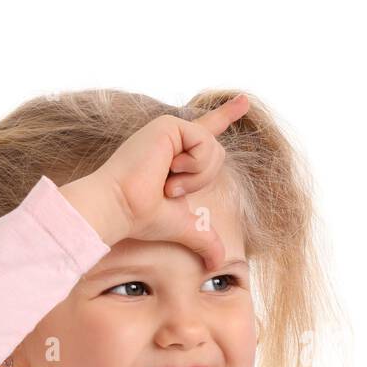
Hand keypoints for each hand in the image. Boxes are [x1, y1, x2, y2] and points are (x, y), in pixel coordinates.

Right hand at [59, 94, 250, 268]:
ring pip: (213, 149)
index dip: (226, 116)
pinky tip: (169, 169)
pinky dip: (193, 165)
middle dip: (202, 180)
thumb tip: (217, 266)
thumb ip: (205, 240)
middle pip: (218, 154)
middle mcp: (174, 138)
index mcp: (178, 155)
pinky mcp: (168, 125)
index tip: (244, 101)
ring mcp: (170, 129)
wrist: (122, 211)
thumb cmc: (143, 218)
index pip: (208, 132)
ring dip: (197, 175)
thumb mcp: (185, 228)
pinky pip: (204, 143)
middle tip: (171, 189)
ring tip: (168, 181)